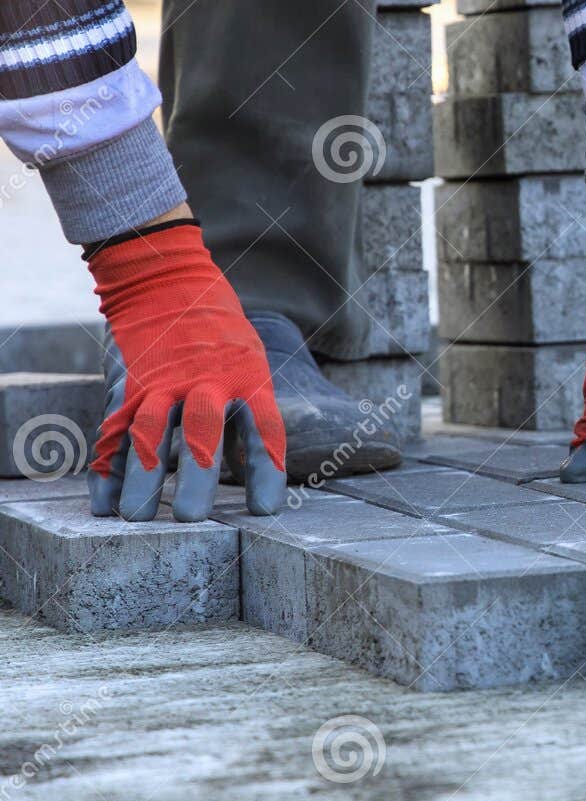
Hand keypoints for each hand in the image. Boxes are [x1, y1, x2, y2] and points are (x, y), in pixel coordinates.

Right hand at [85, 222, 286, 520]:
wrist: (168, 282)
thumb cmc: (221, 337)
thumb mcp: (249, 363)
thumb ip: (249, 411)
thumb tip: (254, 468)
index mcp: (248, 378)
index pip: (264, 427)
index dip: (266, 469)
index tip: (266, 510)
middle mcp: (206, 381)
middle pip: (204, 431)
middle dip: (198, 475)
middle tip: (194, 518)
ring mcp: (163, 383)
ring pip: (151, 431)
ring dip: (144, 475)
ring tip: (137, 516)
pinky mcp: (129, 386)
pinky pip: (114, 430)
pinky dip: (108, 467)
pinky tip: (105, 502)